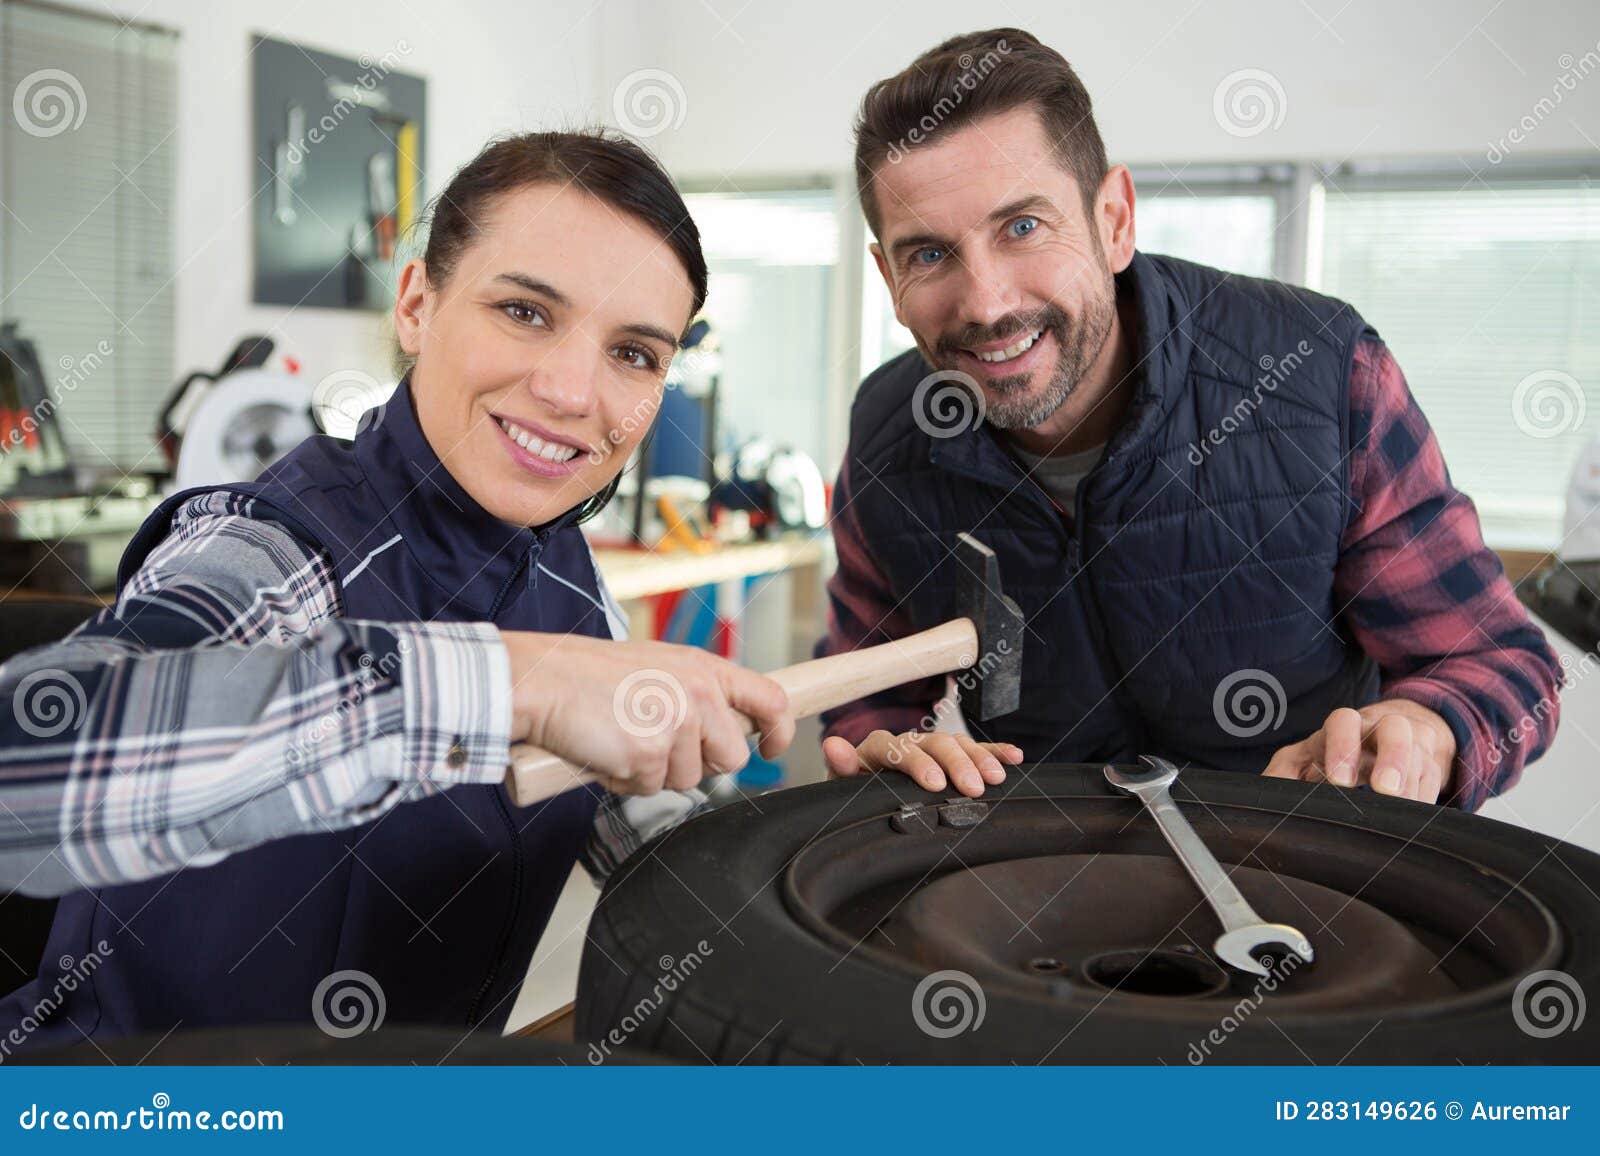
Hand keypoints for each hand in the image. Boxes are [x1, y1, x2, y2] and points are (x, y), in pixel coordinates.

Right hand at [499, 631, 794, 794]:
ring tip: (623, 738)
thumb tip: (722, 729)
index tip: (771, 747)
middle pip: (732, 758)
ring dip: (656, 772)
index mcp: (704, 669)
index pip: (771, 699)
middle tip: (657, 743)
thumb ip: (696, 692)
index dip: (779, 731)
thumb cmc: (590, 674)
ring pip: (689, 779)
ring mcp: (676, 725)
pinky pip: (649, 788)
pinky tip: (607, 751)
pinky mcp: (649, 755)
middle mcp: (698, 694)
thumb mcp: (658, 665)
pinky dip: (626, 780)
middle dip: (699, 763)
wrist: (543, 680)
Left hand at [822, 729, 1023, 797]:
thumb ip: (842, 767)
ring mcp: (932, 749)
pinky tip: (1014, 756)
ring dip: (979, 758)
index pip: (897, 746)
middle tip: (972, 787)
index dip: (917, 762)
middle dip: (956, 763)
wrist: (866, 798)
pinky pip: (976, 750)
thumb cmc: (856, 795)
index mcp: (879, 749)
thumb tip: (832, 745)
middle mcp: (908, 744)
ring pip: (957, 744)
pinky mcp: (952, 758)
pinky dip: (995, 751)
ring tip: (996, 778)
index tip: (935, 784)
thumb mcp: (844, 785)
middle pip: (934, 743)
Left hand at [1263, 700, 1455, 802]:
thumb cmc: (1330, 755)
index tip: (1339, 781)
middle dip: (1392, 757)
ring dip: (1412, 785)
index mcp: (1342, 728)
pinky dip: (1425, 800)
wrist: (1383, 738)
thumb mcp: (1300, 761)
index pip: (1342, 722)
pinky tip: (1414, 818)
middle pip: (1395, 730)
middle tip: (1385, 788)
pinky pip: (1434, 781)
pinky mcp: (1431, 766)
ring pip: (1421, 755)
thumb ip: (1280, 776)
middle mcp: (1379, 730)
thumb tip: (1262, 799)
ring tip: (1400, 811)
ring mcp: (1410, 745)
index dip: (1342, 747)